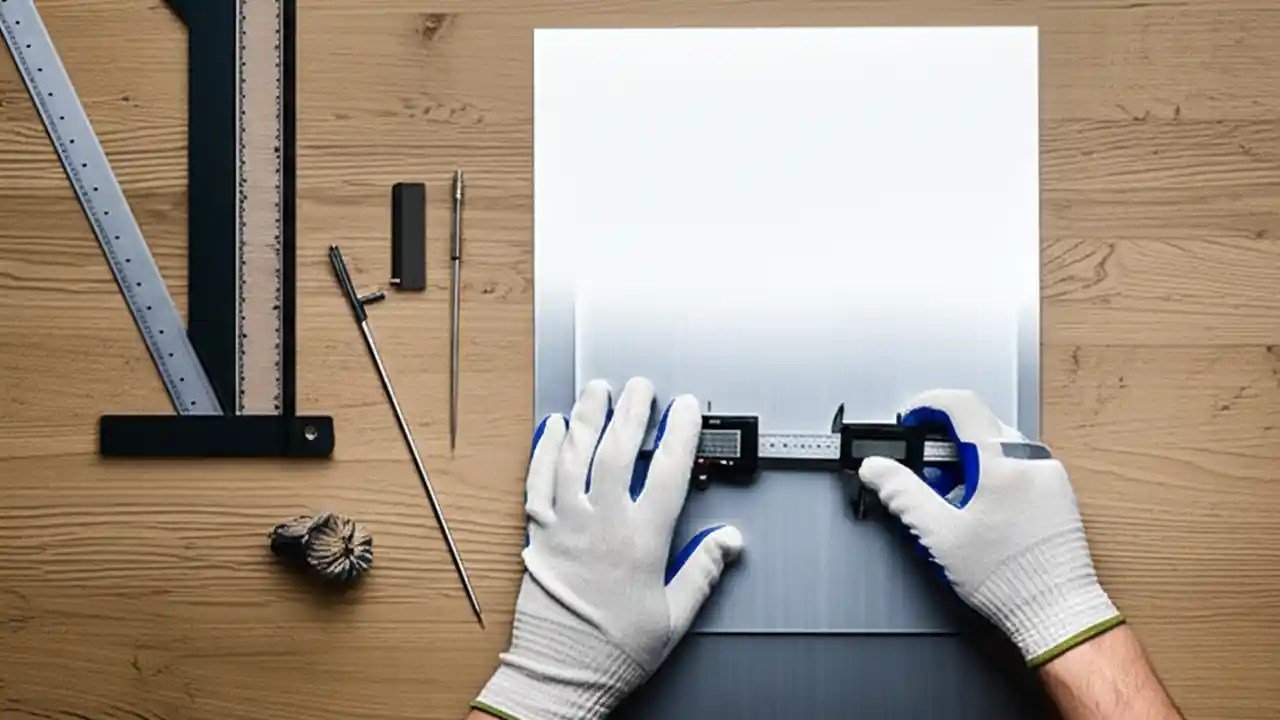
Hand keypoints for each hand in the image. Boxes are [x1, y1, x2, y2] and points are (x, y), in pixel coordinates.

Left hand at [472, 377, 743, 719]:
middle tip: (641, 386)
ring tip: (598, 390)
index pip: (669, 470)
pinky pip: (538, 479)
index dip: (682, 433)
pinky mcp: (538, 532)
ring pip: (576, 454)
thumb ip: (703, 572)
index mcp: (642, 541)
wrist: (560, 673)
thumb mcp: (675, 617)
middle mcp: (603, 523)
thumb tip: (729, 541)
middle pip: (620, 449)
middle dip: (633, 410)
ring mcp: (566, 523)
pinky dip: (546, 449)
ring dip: (589, 416)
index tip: (688, 408)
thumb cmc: (614, 651)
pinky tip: (555, 428)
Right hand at [858, 390, 1123, 666]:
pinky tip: (983, 513)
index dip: (929, 404)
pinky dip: (994, 477)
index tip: (913, 417)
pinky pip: (1019, 466)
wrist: (1055, 612)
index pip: (962, 405)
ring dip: (969, 464)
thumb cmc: (1008, 580)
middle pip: (979, 428)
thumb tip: (876, 468)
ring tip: (957, 505)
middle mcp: (1033, 461)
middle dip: (946, 447)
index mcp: (1004, 464)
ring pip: (999, 447)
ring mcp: (1050, 476)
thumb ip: (902, 493)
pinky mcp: (1059, 492)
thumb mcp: (940, 535)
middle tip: (928, 479)